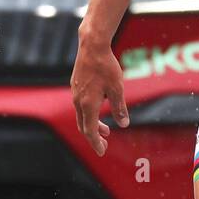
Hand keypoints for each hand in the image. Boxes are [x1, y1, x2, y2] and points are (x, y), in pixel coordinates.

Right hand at [70, 40, 128, 156]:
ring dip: (93, 124)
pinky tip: (100, 108)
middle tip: (105, 144)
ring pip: (81, 116)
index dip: (96, 143)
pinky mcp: (75, 85)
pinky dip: (89, 113)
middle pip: (83, 126)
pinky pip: (80, 105)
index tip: (102, 152)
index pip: (90, 131)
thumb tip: (123, 124)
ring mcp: (75, 93)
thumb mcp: (117, 88)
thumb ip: (119, 108)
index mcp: (88, 104)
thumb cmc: (106, 67)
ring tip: (107, 129)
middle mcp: (78, 101)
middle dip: (94, 137)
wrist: (92, 46)